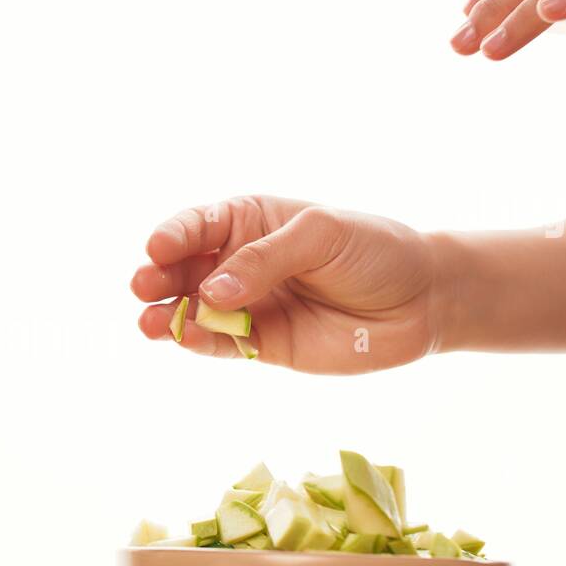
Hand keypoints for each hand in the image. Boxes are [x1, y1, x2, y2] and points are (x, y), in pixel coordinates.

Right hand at [131, 197, 441, 373]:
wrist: (421, 301)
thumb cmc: (374, 251)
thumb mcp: (321, 236)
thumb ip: (265, 260)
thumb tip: (213, 292)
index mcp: (250, 221)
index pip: (198, 225)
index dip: (173, 236)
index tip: (159, 249)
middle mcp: (240, 262)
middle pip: (184, 269)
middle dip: (158, 277)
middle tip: (144, 286)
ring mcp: (248, 305)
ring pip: (192, 310)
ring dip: (167, 315)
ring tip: (149, 323)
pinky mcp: (261, 345)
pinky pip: (219, 344)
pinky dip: (197, 343)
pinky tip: (181, 338)